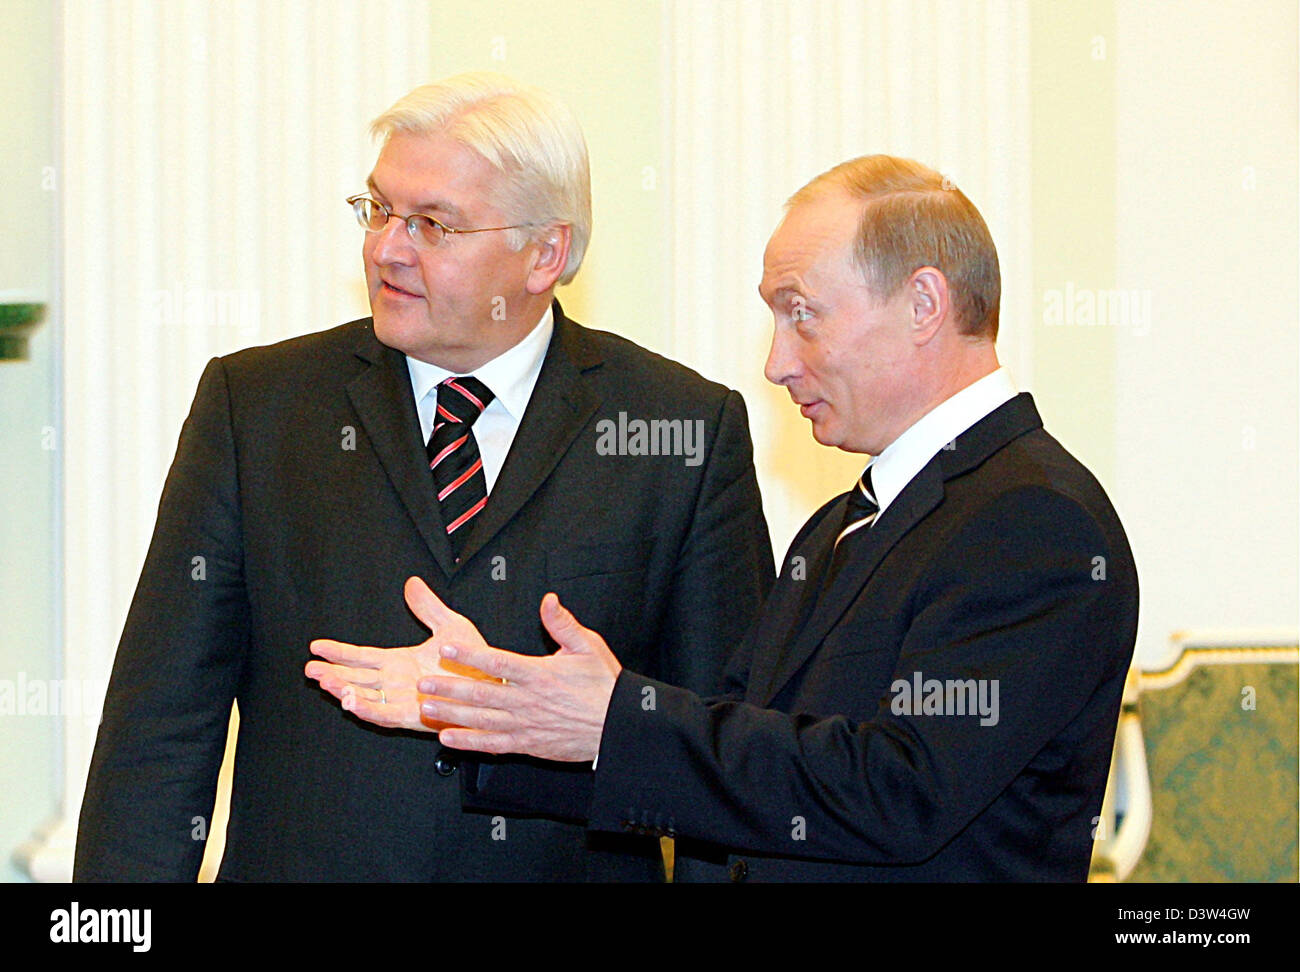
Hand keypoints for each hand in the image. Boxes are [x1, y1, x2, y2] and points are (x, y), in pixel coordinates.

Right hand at [304, 576, 496, 730]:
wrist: (494, 684)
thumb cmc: (475, 660)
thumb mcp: (449, 625)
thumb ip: (427, 607)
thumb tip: (412, 583)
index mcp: (399, 662)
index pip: (361, 657)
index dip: (338, 652)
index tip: (316, 646)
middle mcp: (396, 682)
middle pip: (355, 678)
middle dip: (331, 674)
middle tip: (309, 669)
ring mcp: (402, 699)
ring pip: (363, 697)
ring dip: (343, 690)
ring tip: (325, 681)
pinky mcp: (412, 715)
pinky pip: (384, 714)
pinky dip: (366, 708)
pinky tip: (351, 701)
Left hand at [419, 592, 621, 761]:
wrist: (618, 727)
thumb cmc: (604, 686)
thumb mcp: (588, 646)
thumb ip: (563, 623)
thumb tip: (549, 600)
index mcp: (539, 673)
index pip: (497, 662)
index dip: (469, 654)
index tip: (445, 647)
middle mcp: (527, 700)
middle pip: (481, 693)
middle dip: (449, 686)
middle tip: (424, 682)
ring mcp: (525, 724)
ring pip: (481, 720)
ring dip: (451, 713)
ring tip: (427, 707)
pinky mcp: (528, 744)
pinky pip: (493, 744)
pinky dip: (469, 742)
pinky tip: (448, 739)